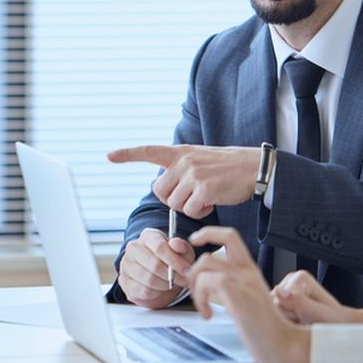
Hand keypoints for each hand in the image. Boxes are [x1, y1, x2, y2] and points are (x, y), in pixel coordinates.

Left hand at [107, 144, 258, 218]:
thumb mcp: (199, 159)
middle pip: (159, 191)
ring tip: (205, 196)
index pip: (149, 150)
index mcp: (180, 153)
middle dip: (171, 199)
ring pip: (174, 204)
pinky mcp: (204, 189)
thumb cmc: (225, 167)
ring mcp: (193, 174)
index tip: (109, 156)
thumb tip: (166, 191)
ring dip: (188, 207)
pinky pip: (190, 211)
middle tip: (190, 195)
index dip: (128, 154)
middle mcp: (183, 161)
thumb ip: (180, 169)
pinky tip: (212, 201)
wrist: (253, 167)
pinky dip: (200, 212)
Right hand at [117, 227, 195, 307]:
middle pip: (154, 264)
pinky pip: (143, 291)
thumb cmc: (172, 261)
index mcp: (148, 236)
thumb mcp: (183, 253)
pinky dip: (156, 293)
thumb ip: (182, 247)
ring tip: (171, 284)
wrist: (160, 275)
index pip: (160, 247)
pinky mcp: (124, 281)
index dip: (175, 261)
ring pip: (149, 279)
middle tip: (183, 280)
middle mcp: (133, 248)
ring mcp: (126, 264)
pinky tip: (160, 289)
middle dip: (172, 276)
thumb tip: (176, 243)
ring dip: (165, 285)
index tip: (187, 270)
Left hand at [187, 226, 309, 362]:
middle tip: (195, 291)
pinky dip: (200, 299)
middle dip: (192, 272)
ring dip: (195, 287)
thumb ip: (231, 286)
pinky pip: (207, 282)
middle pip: (208, 253)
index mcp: (250, 270)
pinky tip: (208, 315)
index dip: (208, 233)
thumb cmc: (264, 328)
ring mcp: (243, 281)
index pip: (230, 236)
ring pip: (204, 266)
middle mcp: (247, 272)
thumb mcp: (248, 299)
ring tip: (203, 306)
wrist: (282, 344)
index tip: (195, 239)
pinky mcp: (237, 295)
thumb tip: (207, 283)